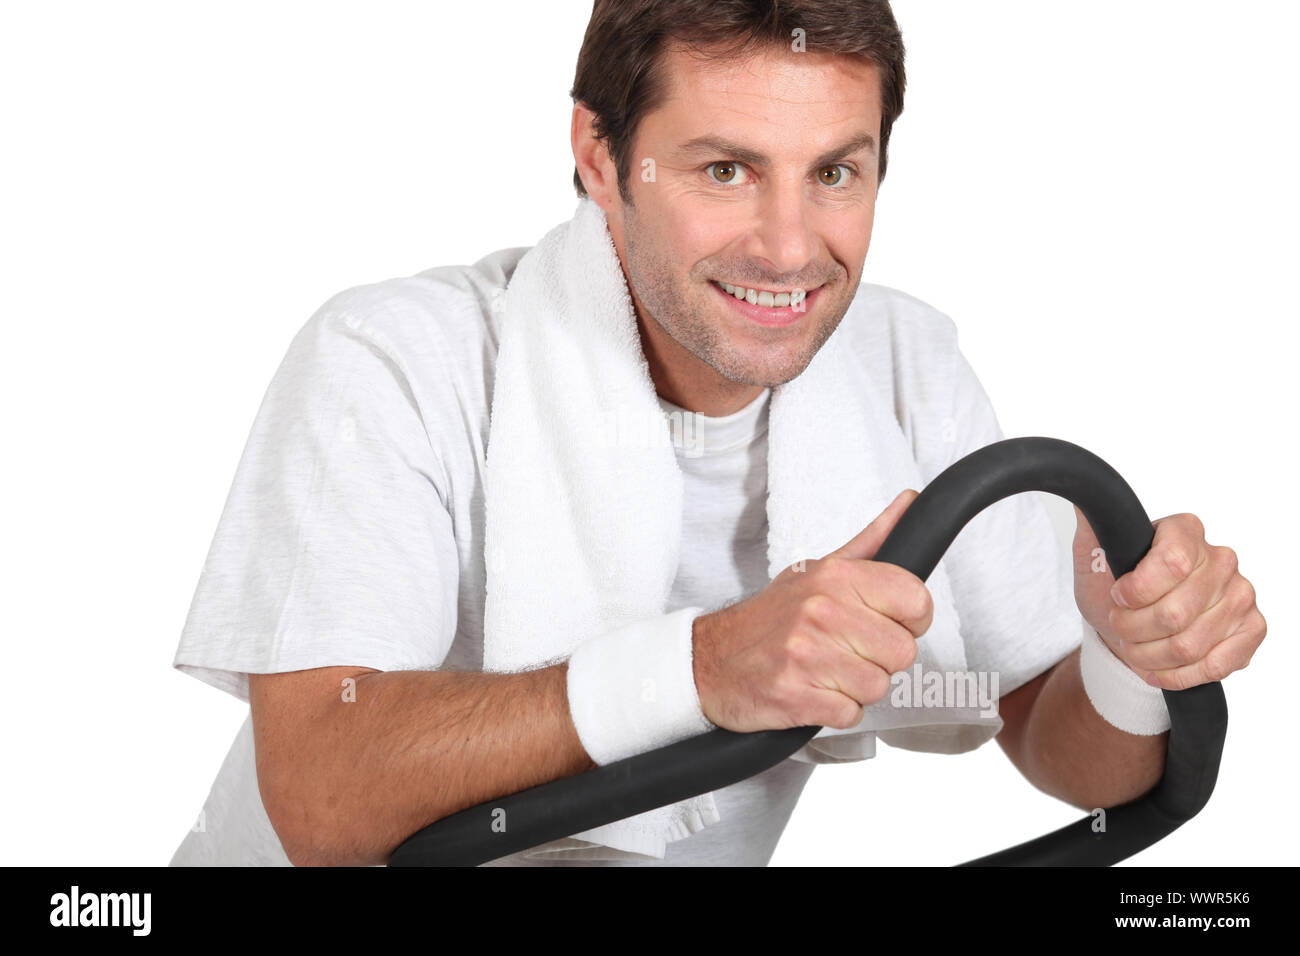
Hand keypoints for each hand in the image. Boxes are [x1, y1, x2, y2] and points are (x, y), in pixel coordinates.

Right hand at [691, 489, 932, 732]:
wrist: (709, 659)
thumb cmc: (770, 619)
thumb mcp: (817, 570)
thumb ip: (871, 541)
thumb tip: (910, 503)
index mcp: (834, 577)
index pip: (915, 599)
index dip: (909, 620)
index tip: (885, 623)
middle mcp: (821, 611)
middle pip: (902, 652)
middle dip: (878, 659)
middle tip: (845, 650)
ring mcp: (806, 655)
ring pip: (878, 686)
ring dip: (855, 687)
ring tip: (825, 671)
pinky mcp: (795, 696)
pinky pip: (850, 714)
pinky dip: (835, 710)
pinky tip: (812, 691)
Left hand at [1072, 508, 1265, 689]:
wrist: (1128, 621)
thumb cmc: (1113, 585)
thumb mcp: (1092, 554)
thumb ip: (1094, 526)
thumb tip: (1087, 501)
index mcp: (1184, 531)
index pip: (1171, 563)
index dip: (1136, 590)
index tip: (1117, 595)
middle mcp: (1221, 559)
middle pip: (1175, 613)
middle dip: (1133, 629)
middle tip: (1120, 625)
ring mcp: (1240, 595)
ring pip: (1189, 645)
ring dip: (1149, 655)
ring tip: (1134, 646)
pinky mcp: (1251, 630)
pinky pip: (1215, 665)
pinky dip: (1178, 674)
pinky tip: (1158, 667)